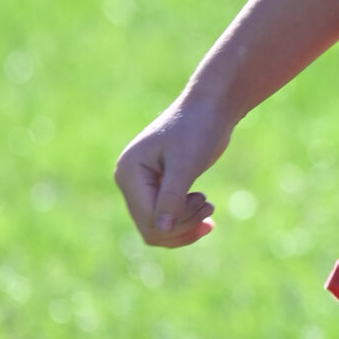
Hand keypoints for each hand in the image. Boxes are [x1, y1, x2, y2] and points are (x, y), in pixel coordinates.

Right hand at [114, 93, 232, 246]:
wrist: (210, 108)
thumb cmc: (198, 129)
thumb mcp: (186, 165)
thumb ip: (172, 198)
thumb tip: (161, 229)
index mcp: (129, 172)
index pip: (148, 218)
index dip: (178, 221)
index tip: (205, 201)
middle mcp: (128, 180)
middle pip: (150, 226)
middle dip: (183, 225)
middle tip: (209, 205)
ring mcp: (141, 185)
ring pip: (157, 227)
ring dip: (185, 226)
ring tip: (209, 208)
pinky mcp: (156, 187)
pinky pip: (165, 218)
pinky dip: (185, 223)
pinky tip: (206, 221)